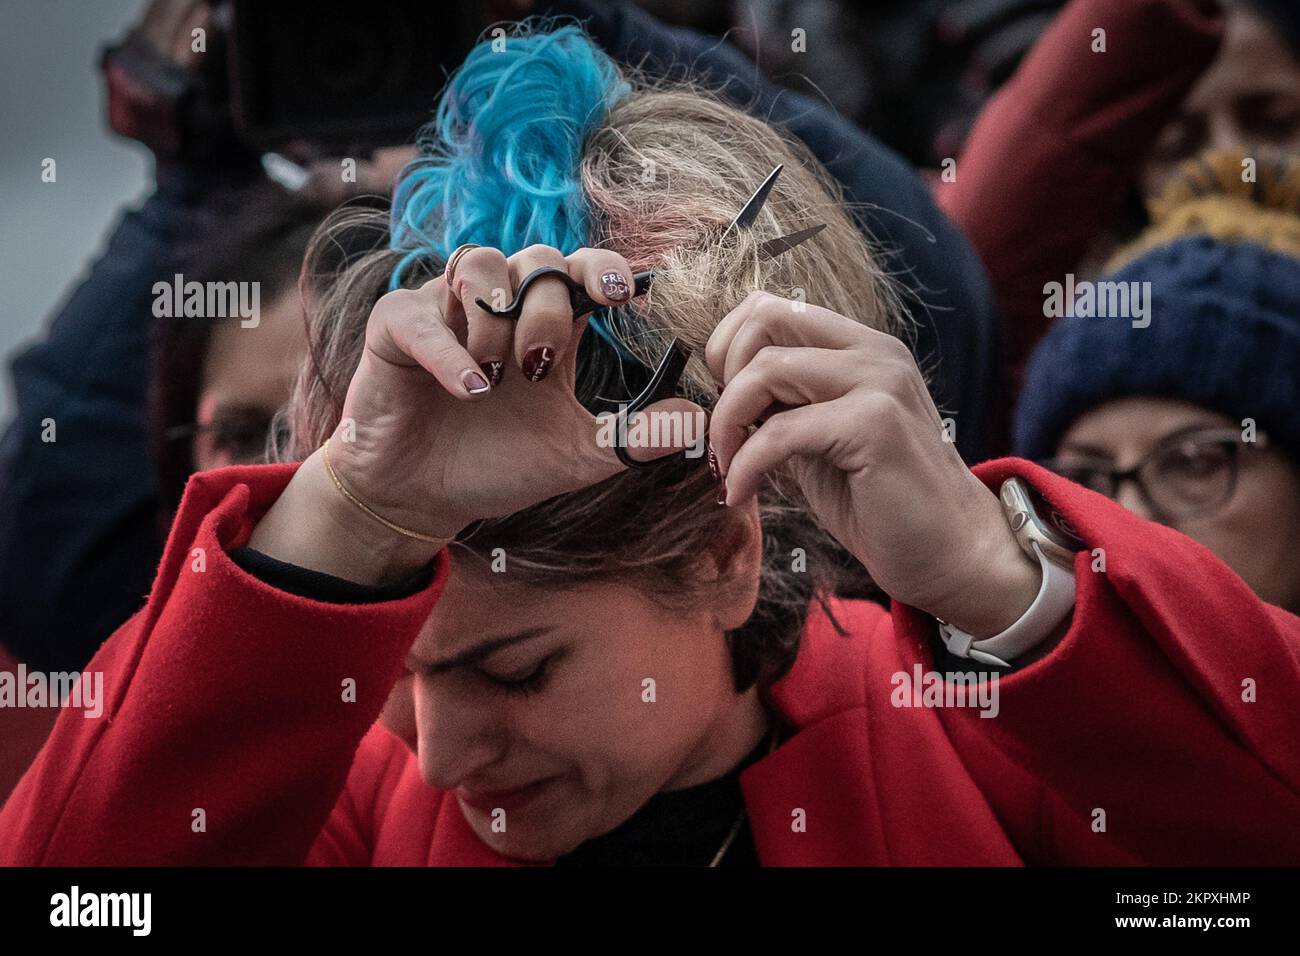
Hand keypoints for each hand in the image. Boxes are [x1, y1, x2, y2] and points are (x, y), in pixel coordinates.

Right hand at [251, 244, 699, 582]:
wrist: (425, 498)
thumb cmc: (499, 464)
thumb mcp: (576, 455)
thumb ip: (635, 439)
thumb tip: (699, 422)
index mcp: (547, 323)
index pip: (581, 267)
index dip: (601, 266)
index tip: (621, 293)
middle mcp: (498, 304)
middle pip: (537, 261)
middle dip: (549, 311)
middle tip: (540, 369)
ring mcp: (446, 309)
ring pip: (477, 264)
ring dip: (496, 319)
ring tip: (498, 380)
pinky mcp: (395, 327)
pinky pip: (421, 314)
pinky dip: (450, 350)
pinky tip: (472, 389)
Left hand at [706, 292, 1040, 636]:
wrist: (955, 555)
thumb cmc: (884, 504)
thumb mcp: (820, 442)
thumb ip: (783, 408)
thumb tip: (723, 397)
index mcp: (861, 349)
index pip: (772, 306)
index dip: (728, 345)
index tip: (722, 400)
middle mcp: (874, 353)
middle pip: (764, 320)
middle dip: (723, 375)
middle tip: (723, 434)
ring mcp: (880, 383)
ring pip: (765, 369)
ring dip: (728, 424)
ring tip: (728, 468)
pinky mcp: (875, 425)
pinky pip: (778, 432)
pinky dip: (745, 465)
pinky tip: (741, 493)